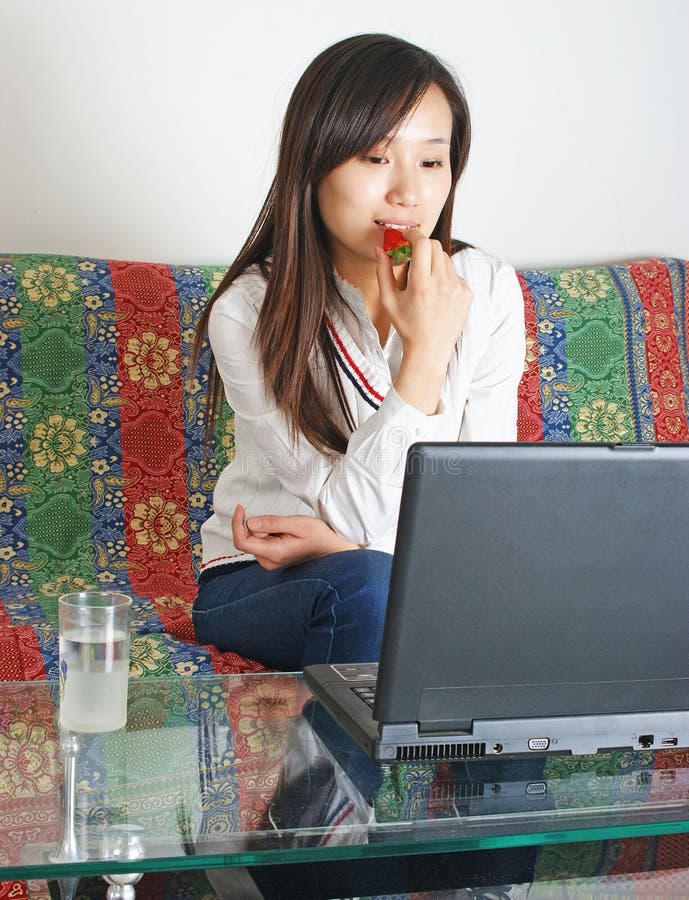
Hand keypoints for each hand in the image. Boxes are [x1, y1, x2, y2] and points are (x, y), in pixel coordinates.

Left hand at [232, 504, 359, 569]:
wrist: (330, 549)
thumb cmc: (318, 537)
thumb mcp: (296, 524)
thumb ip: (272, 523)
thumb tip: (250, 522)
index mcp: (273, 554)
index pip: (242, 542)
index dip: (237, 524)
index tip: (240, 508)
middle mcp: (269, 562)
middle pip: (248, 539)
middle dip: (258, 525)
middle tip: (281, 522)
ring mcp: (270, 562)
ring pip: (255, 540)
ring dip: (265, 530)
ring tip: (287, 530)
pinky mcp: (273, 559)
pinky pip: (262, 542)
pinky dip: (269, 534)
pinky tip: (285, 534)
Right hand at [376, 233, 472, 413]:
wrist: (430, 350)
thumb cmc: (407, 326)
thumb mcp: (389, 300)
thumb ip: (383, 271)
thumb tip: (379, 248)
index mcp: (421, 285)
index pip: (422, 243)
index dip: (413, 234)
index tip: (407, 237)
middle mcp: (442, 284)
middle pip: (435, 246)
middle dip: (422, 246)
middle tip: (413, 255)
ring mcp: (458, 288)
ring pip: (445, 259)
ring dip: (433, 262)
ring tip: (425, 280)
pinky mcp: (467, 293)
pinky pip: (454, 273)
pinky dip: (444, 276)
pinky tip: (437, 294)